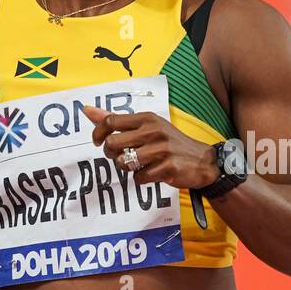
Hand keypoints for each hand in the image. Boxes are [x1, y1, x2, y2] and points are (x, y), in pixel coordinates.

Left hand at [84, 105, 217, 189]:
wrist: (203, 161)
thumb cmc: (170, 143)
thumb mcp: (148, 126)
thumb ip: (118, 120)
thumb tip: (87, 110)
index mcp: (148, 118)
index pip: (111, 121)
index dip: (98, 133)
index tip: (98, 142)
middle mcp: (154, 131)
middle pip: (113, 143)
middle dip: (111, 154)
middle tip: (120, 156)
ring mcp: (161, 149)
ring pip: (123, 162)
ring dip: (127, 168)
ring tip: (139, 165)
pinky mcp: (167, 167)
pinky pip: (139, 178)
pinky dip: (142, 179)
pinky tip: (152, 173)